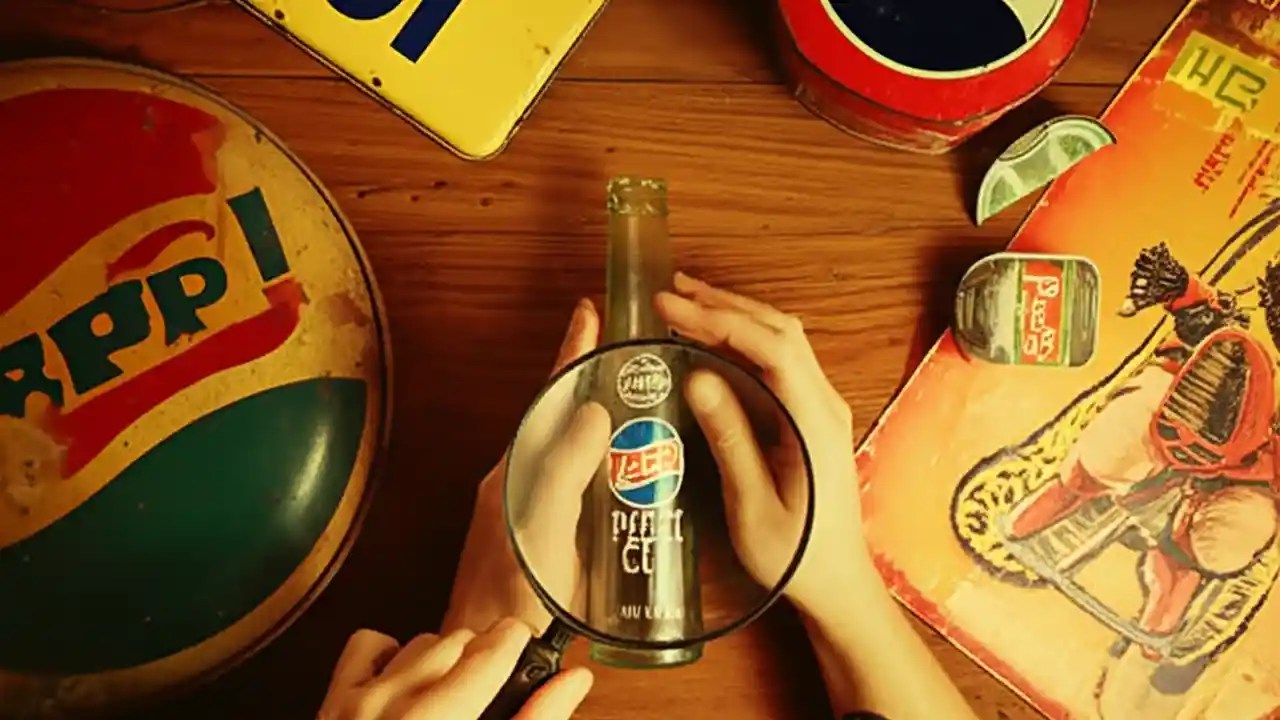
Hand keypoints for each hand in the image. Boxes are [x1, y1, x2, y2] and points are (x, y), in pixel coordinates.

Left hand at [318, 618, 593, 719]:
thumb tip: (573, 682)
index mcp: (441, 718)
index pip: (495, 647)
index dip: (520, 642)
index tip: (528, 649)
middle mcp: (395, 702)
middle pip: (458, 640)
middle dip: (481, 657)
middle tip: (491, 693)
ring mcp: (356, 702)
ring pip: (416, 642)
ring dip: (439, 659)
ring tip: (450, 699)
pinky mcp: (330, 706)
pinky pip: (367, 648)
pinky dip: (389, 658)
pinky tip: (403, 687)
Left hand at [442, 300, 600, 634]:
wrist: (491, 646)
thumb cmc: (511, 593)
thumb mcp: (543, 526)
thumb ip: (563, 471)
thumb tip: (592, 411)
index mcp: (515, 468)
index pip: (548, 397)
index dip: (570, 354)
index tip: (590, 313)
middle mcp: (519, 479)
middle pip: (562, 417)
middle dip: (593, 382)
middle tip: (625, 354)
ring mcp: (531, 505)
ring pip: (572, 449)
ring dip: (603, 423)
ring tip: (638, 404)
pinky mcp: (547, 533)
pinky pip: (581, 481)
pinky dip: (607, 464)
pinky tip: (631, 475)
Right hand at [654, 272, 874, 622]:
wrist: (837, 583)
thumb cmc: (797, 555)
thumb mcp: (752, 505)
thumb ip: (729, 438)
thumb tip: (696, 378)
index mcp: (814, 422)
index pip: (770, 346)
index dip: (718, 318)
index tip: (671, 305)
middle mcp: (824, 404)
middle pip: (778, 330)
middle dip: (723, 304)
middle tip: (670, 292)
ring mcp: (820, 408)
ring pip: (781, 340)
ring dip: (734, 315)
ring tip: (685, 302)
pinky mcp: (810, 417)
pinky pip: (779, 362)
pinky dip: (742, 340)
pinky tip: (711, 341)